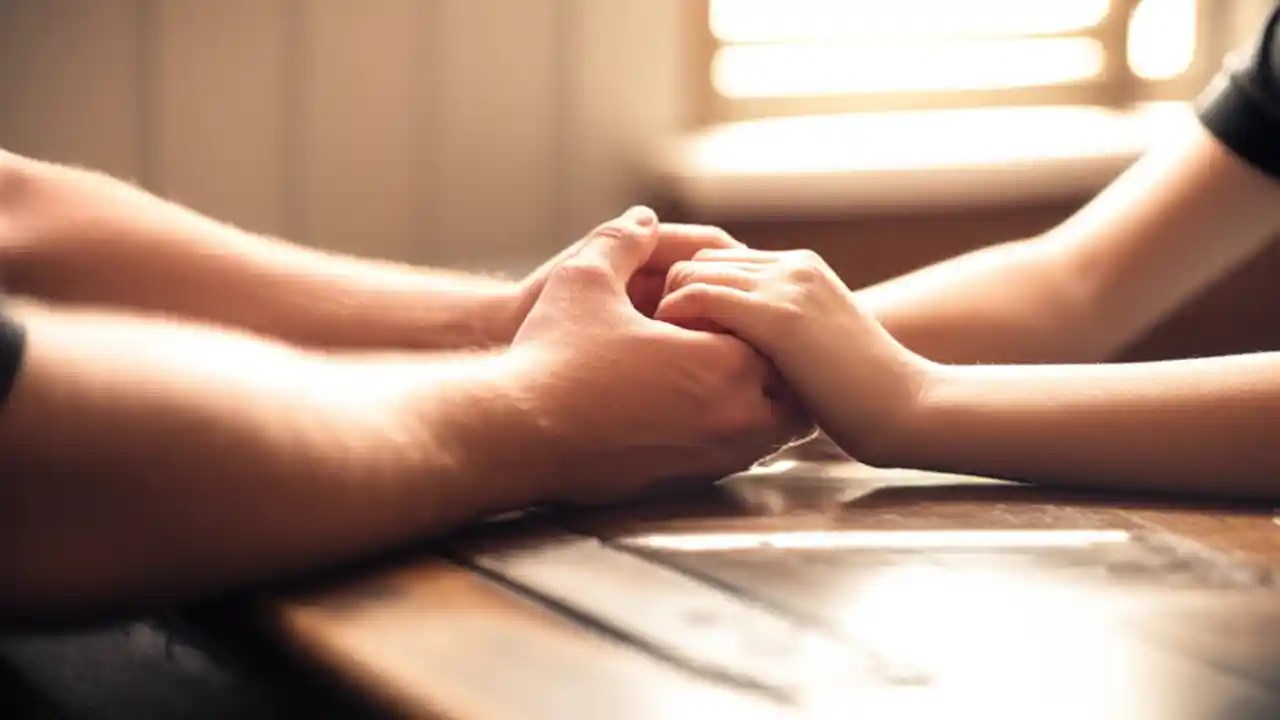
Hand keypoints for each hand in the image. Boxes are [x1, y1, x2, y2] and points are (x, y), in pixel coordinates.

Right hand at [507, 208, 809, 502]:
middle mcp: (735, 419)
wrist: (516, 435)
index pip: (775, 336)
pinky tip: (693, 408)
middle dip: (776, 365)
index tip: (729, 309)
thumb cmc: (553, 358)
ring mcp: (715, 458)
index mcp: (726, 364)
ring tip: (723, 374)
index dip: (754, 318)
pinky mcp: (689, 484)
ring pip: (772, 430)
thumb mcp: (585, 280)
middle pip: (792, 390)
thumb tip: (642, 220)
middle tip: (744, 342)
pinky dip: (731, 430)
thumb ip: (623, 242)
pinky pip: (736, 456)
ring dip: (759, 400)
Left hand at [657, 248, 929, 463]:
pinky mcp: (777, 315)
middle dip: (667, 295)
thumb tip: (728, 351)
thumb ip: (775, 336)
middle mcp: (790, 265)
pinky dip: (672, 319)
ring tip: (655, 352)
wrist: (906, 408)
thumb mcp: (812, 349)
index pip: (716, 259)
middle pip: (696, 259)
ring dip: (665, 309)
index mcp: (799, 268)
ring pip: (689, 272)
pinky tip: (669, 354)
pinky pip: (697, 296)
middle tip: (650, 343)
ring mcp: (785, 286)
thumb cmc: (858, 397)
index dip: (686, 292)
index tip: (665, 332)